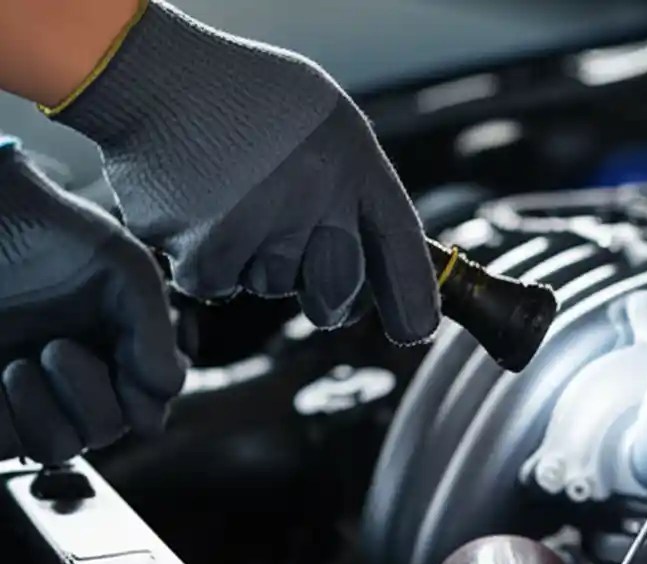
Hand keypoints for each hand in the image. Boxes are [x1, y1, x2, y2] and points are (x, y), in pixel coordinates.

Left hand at [0, 144, 185, 462]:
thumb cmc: (51, 233)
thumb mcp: (124, 269)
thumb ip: (155, 329)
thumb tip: (169, 387)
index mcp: (119, 350)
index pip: (148, 407)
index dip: (145, 401)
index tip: (131, 369)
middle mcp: (76, 377)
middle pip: (106, 431)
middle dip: (88, 395)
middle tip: (57, 346)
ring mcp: (28, 393)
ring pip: (59, 448)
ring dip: (44, 410)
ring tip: (20, 363)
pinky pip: (5, 445)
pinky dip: (5, 417)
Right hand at [53, 0, 439, 343]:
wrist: (154, 75)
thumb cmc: (240, 95)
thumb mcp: (322, 120)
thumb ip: (350, 181)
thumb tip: (369, 251)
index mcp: (353, 161)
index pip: (400, 246)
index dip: (413, 297)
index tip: (415, 328)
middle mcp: (317, 195)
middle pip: (337, 290)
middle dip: (328, 300)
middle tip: (311, 284)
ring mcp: (262, 224)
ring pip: (272, 285)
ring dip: (254, 261)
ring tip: (230, 201)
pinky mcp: (207, 249)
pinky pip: (217, 286)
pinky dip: (204, 262)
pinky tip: (196, 212)